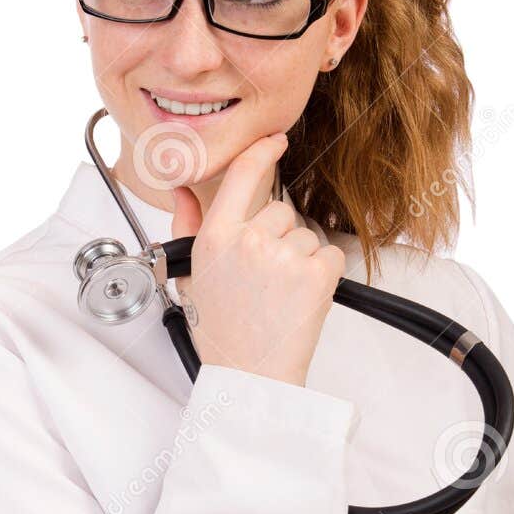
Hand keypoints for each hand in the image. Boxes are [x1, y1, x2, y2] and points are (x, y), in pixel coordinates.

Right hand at [170, 133, 347, 388]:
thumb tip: (182, 190)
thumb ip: (188, 226)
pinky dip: (325, 273)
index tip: (276, 140)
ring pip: (307, 236)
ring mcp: (284, 256)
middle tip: (265, 278)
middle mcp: (249, 240)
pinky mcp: (316, 273)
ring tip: (280, 293)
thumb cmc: (223, 330)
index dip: (262, 152)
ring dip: (301, 259)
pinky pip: (331, 254)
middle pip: (281, 212)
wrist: (252, 373)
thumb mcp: (192, 276)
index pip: (242, 176)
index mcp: (216, 238)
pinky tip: (301, 296)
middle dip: (280, 238)